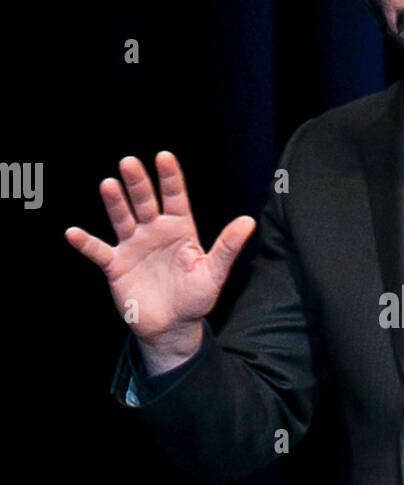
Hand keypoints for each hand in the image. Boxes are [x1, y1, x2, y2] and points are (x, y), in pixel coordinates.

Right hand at [65, 152, 255, 348]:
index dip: (170, 178)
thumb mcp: (213, 273)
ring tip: (108, 184)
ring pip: (122, 219)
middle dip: (137, 183)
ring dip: (115, 203)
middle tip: (129, 163)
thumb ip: (228, 247)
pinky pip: (98, 251)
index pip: (174, 197)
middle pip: (144, 202)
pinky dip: (85, 243)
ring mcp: (133, 246)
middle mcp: (154, 232)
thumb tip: (249, 221)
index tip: (164, 156)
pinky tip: (72, 233)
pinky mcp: (116, 266)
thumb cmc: (195, 299)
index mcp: (179, 229)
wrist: (172, 327)